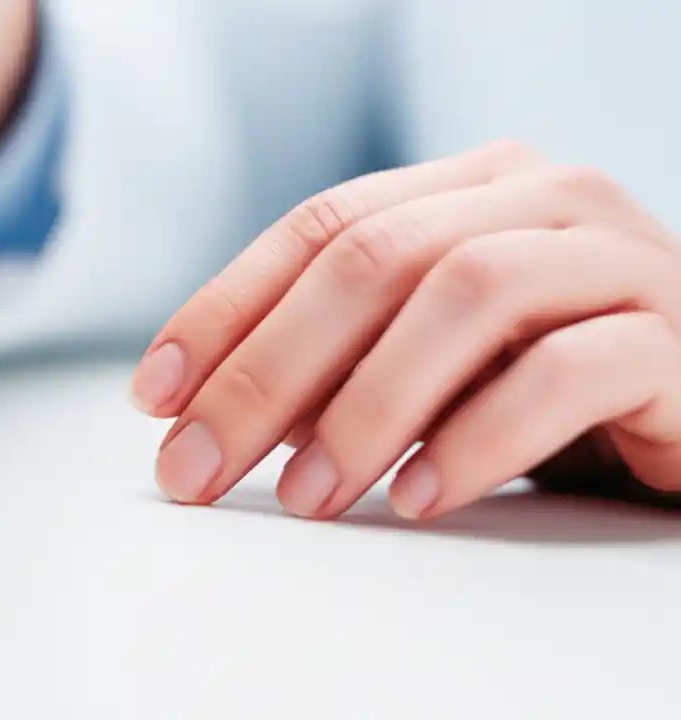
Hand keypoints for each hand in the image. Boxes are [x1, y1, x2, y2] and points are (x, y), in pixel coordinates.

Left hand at [131, 140, 680, 519]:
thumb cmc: (551, 382)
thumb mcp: (430, 362)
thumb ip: (339, 361)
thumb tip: (208, 410)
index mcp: (470, 187)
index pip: (321, 227)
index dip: (226, 309)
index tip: (155, 396)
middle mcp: (542, 198)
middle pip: (374, 257)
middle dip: (268, 369)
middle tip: (200, 466)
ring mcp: (617, 257)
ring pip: (466, 294)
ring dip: (365, 404)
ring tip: (307, 496)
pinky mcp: (678, 339)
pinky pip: (568, 371)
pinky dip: (479, 437)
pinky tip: (420, 498)